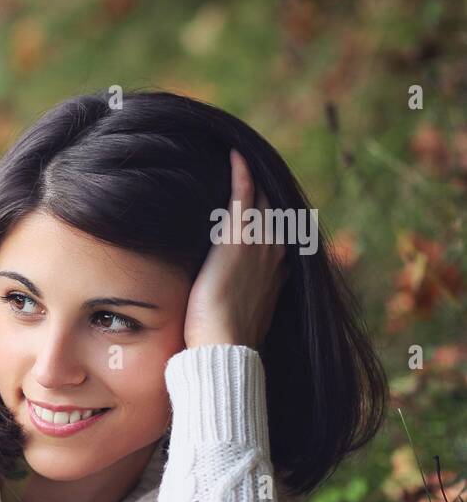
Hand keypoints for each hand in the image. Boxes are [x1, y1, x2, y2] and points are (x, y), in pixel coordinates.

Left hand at [183, 149, 286, 349]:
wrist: (224, 348)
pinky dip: (240, 174)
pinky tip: (234, 154)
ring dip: (252, 176)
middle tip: (248, 164)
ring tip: (239, 154)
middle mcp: (273, 252)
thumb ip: (239, 297)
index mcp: (276, 270)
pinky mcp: (237, 240)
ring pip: (261, 199)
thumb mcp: (239, 314)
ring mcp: (258, 244)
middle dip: (264, 189)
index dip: (270, 213)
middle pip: (273, 210)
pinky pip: (241, 197)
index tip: (260, 196)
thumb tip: (229, 296)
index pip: (276, 231)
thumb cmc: (224, 340)